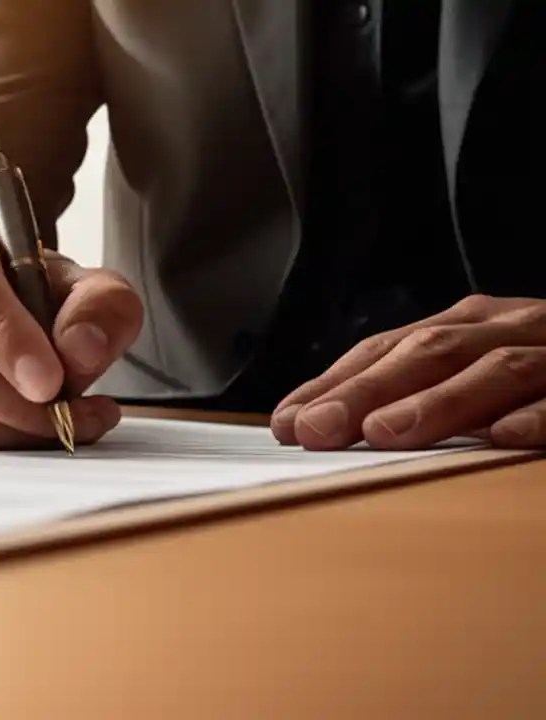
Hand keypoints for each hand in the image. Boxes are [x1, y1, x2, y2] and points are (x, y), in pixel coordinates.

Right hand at [0, 221, 143, 449]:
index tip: (49, 378)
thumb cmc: (35, 291)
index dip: (3, 334)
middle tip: (68, 411)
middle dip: (12, 399)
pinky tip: (43, 427)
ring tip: (73, 418)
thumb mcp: (84, 282)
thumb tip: (82, 349)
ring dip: (16, 428)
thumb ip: (99, 306)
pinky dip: (5, 442)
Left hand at [271, 295, 545, 449]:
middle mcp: (512, 328)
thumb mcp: (482, 370)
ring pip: (497, 369)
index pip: (389, 349)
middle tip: (314, 430)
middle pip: (429, 353)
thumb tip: (325, 421)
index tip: (285, 423)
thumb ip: (421, 389)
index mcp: (474, 326)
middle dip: (366, 391)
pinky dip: (538, 416)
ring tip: (388, 433)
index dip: (334, 382)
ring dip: (440, 402)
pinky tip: (502, 439)